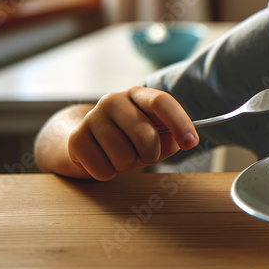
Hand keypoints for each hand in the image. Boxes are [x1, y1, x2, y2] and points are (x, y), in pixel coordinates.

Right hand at [67, 87, 198, 179]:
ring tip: (120, 157)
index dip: (180, 122)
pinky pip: (103, 170)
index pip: (162, 102)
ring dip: (127, 165)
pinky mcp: (76, 139)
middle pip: (145, 133)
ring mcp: (92, 118)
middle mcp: (113, 100)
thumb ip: (168, 138)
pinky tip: (103, 162)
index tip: (191, 143)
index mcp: (137, 94)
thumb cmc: (126, 139)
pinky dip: (108, 173)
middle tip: (145, 156)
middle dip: (151, 154)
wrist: (83, 143)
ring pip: (123, 156)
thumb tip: (177, 141)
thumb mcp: (152, 137)